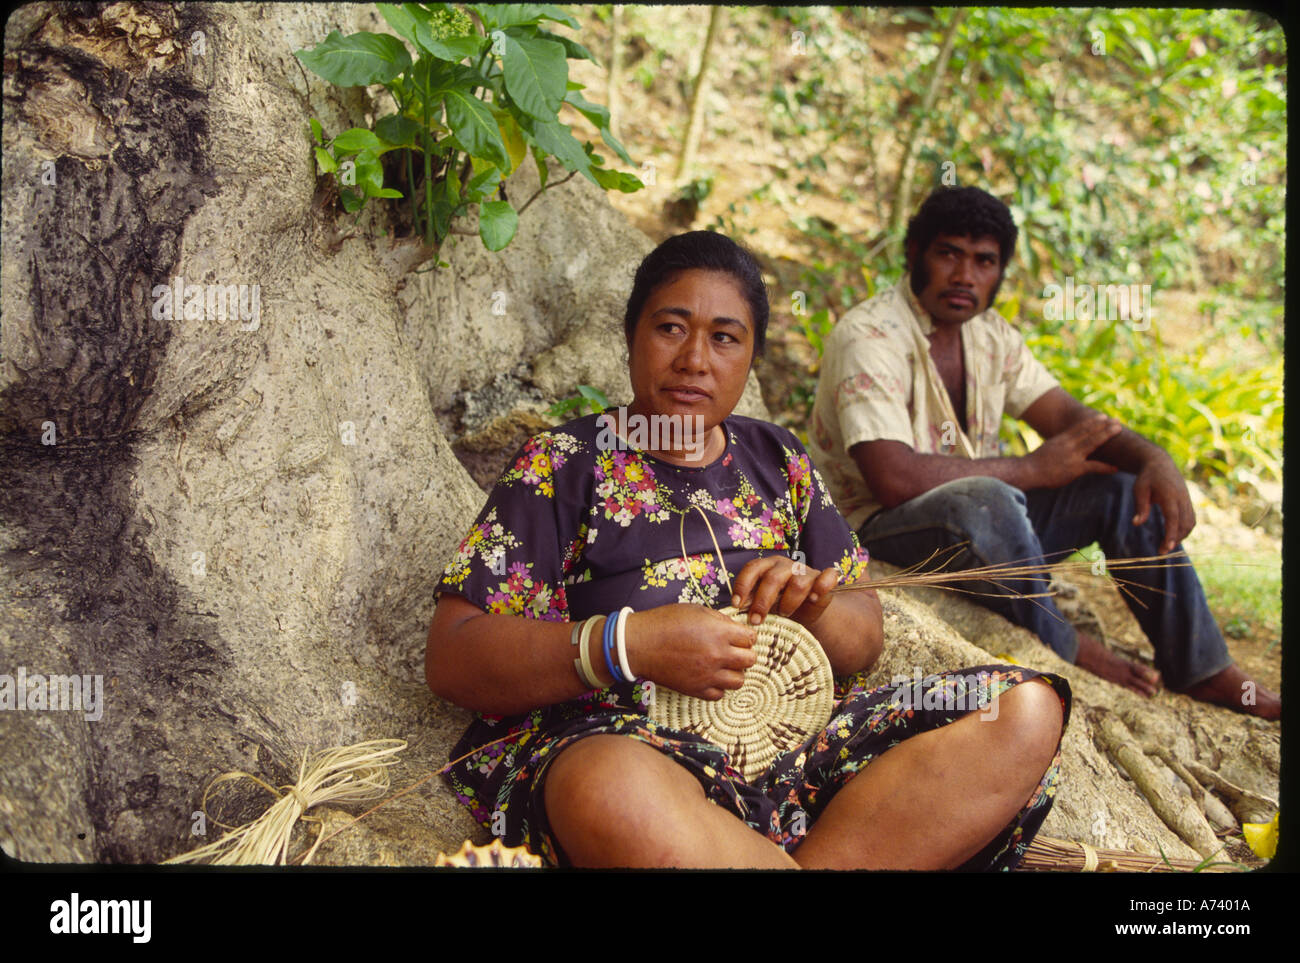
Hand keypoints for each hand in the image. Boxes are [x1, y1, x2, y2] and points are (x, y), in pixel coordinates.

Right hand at [624, 604, 756, 700]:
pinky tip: (710, 676)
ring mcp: (708, 675)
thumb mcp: (695, 610)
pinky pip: (720, 694)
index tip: (739, 636)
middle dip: (744, 654)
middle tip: (733, 650)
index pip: (751, 638)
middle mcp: (718, 655)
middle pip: (750, 660)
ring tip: (723, 665)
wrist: (639, 644)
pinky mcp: (696, 689)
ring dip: (734, 672)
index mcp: (719, 632)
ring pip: (739, 681)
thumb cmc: (664, 623)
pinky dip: (718, 686)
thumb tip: (733, 627)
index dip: (746, 636)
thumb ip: (719, 619)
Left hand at [729, 555, 840, 628]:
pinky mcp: (824, 579)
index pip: (752, 569)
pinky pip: (827, 577)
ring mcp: (806, 571)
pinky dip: (821, 587)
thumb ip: (749, 604)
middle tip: (756, 620)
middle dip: (762, 602)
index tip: (736, 605)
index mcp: (767, 566)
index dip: (743, 586)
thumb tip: (731, 615)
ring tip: (783, 615)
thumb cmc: (778, 606)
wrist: (807, 613)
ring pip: (798, 582)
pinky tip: (813, 599)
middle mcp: (785, 566)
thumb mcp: (762, 604)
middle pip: (773, 578)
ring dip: (788, 602)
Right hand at [1028, 415, 1121, 487]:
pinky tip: (1115, 467)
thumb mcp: (1048, 449)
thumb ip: (1059, 446)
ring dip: (1107, 435)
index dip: (1093, 421)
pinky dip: (1106, 467)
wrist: (1027, 471)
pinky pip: (1094, 466)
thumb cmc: (1035, 463)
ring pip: (1093, 442)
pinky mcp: (1075, 468)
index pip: (1080, 427)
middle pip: (1089, 431)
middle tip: (1117, 420)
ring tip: (1119, 430)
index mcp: (1062, 439)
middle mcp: (1068, 444)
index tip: (1104, 416)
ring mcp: (1073, 455)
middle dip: (1104, 425)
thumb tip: (1065, 446)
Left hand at [1133, 455, 1194, 553]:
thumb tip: (1136, 524)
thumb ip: (1140, 506)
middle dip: (1175, 539)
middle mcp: (1182, 498)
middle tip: (1162, 551)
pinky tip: (1174, 536)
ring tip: (1167, 545)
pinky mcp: (1188, 501)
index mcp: (1170, 494)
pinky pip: (1191, 518)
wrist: (1160, 463)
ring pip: (1190, 522)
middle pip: (1184, 523)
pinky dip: (1185, 529)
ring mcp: (1187, 499)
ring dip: (1181, 536)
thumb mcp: (1139, 489)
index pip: (1173, 518)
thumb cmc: (1147, 477)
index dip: (1171, 534)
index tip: (1166, 548)